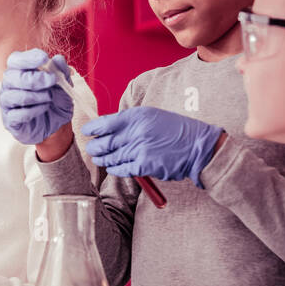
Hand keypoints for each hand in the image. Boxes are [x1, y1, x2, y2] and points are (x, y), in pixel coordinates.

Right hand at [0, 49, 73, 145]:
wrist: (57, 125)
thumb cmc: (56, 100)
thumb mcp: (64, 84)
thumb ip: (61, 70)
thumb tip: (58, 59)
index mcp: (19, 71)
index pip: (15, 60)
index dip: (28, 58)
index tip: (44, 58)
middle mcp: (9, 85)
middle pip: (11, 76)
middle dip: (34, 78)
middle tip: (51, 80)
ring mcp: (7, 103)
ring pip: (13, 96)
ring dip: (35, 96)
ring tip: (50, 97)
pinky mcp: (9, 120)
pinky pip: (16, 114)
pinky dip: (33, 111)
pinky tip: (44, 108)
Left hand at [81, 106, 222, 185]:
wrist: (197, 147)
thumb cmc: (176, 131)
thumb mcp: (152, 117)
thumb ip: (130, 122)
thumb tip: (108, 128)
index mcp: (136, 116)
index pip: (104, 122)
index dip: (92, 129)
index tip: (87, 132)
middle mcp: (135, 131)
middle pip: (103, 142)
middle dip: (94, 147)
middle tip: (92, 148)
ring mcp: (139, 149)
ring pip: (110, 158)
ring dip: (102, 159)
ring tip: (99, 158)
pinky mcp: (143, 165)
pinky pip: (121, 169)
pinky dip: (114, 169)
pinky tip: (113, 168)